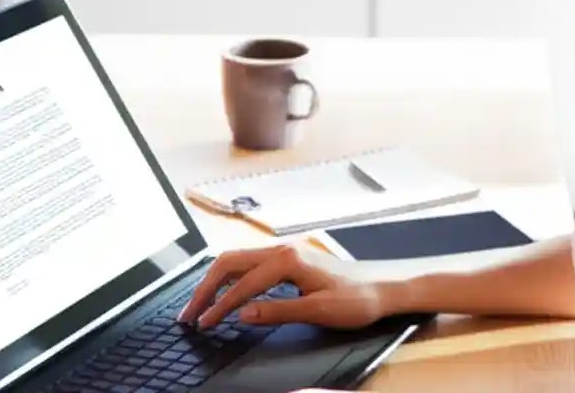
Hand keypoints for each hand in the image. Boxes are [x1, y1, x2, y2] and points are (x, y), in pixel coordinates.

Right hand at [176, 244, 396, 329]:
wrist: (385, 288)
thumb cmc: (358, 300)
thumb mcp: (318, 311)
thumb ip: (278, 311)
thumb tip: (243, 314)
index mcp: (289, 260)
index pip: (242, 284)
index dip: (219, 306)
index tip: (203, 324)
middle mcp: (284, 250)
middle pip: (229, 262)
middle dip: (205, 288)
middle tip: (188, 314)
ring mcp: (286, 252)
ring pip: (237, 261)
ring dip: (215, 282)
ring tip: (199, 306)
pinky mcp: (289, 260)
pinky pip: (250, 265)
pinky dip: (230, 279)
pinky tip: (225, 295)